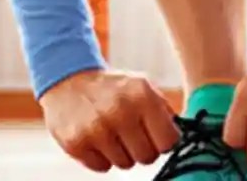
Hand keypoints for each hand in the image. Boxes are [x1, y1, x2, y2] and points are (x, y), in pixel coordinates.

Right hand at [39, 69, 180, 172]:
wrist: (66, 79)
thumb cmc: (112, 88)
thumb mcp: (140, 86)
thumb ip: (163, 110)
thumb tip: (180, 136)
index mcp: (141, 95)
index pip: (169, 141)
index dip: (162, 141)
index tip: (154, 135)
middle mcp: (119, 111)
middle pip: (147, 157)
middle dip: (141, 148)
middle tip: (129, 133)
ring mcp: (96, 129)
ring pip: (125, 164)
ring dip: (120, 152)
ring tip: (110, 131)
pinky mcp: (76, 143)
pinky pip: (102, 167)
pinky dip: (100, 156)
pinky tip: (94, 136)